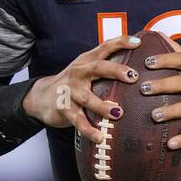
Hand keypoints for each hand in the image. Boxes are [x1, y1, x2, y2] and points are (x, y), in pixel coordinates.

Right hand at [22, 35, 139, 141]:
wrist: (42, 97)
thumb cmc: (73, 83)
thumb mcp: (86, 69)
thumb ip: (106, 66)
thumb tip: (138, 68)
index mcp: (87, 61)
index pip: (105, 47)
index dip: (121, 42)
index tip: (138, 42)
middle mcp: (79, 73)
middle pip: (98, 68)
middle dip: (116, 71)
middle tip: (133, 77)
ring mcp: (70, 91)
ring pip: (87, 98)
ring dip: (103, 106)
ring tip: (118, 113)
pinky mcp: (64, 109)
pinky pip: (78, 121)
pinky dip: (89, 130)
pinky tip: (100, 138)